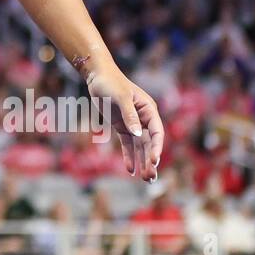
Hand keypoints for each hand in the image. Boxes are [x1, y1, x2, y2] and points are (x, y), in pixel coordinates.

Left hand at [84, 67, 163, 181]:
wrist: (97, 76)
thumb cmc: (111, 83)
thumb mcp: (120, 97)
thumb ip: (129, 115)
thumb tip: (138, 133)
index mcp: (149, 110)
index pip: (156, 132)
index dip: (156, 147)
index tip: (154, 160)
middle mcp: (144, 119)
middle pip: (149, 143)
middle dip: (150, 160)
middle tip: (151, 178)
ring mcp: (133, 123)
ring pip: (140, 146)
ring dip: (142, 161)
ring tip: (145, 178)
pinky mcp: (122, 127)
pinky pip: (127, 144)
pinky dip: (129, 156)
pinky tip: (130, 169)